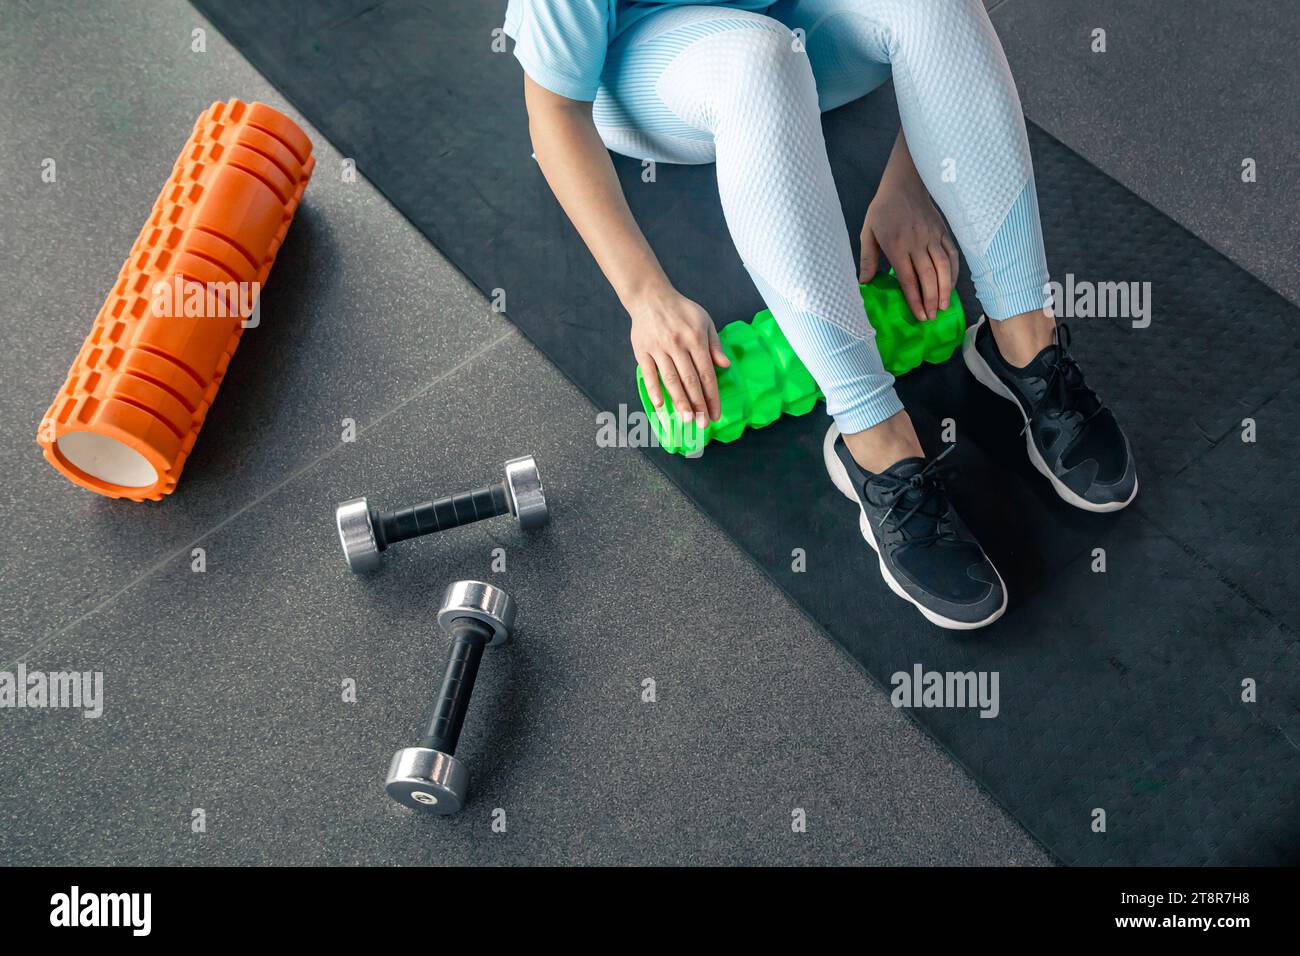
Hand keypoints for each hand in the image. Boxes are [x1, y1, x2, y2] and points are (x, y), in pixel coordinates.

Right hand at [628, 286, 729, 423]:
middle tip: (702, 424)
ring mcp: (659, 348)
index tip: (715, 414)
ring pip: (670, 380)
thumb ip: (715, 344)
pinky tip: (660, 405)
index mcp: (696, 339)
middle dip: (698, 405)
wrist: (651, 296)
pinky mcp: (642, 350)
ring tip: (686, 419)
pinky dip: (654, 390)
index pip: (706, 374)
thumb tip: (725, 365)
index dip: (712, 396)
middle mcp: (678, 345)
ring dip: (679, 401)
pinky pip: (648, 374)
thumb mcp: (704, 321)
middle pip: (690, 380)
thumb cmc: (681, 310)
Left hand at [860, 141, 959, 321]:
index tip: (919, 315)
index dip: (914, 299)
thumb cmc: (883, 209)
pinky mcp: (943, 232)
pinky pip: (952, 254)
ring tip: (944, 307)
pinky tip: (951, 285)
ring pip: (943, 267)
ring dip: (945, 289)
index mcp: (897, 245)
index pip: (907, 278)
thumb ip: (867, 258)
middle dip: (931, 299)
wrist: (905, 183)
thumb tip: (863, 283)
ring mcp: (932, 237)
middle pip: (928, 276)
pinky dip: (954, 271)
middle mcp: (917, 243)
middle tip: (932, 318)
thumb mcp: (867, 232)